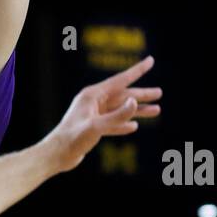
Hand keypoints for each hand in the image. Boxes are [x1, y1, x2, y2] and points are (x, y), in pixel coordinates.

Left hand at [43, 56, 161, 171]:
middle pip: (123, 95)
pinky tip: (134, 126)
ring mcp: (93, 115)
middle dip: (142, 94)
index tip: (151, 60)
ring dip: (137, 110)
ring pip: (120, 110)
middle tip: (159, 93)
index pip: (120, 80)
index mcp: (92, 95)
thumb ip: (117, 115)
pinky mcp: (93, 128)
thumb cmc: (73, 138)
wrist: (56, 155)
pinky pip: (113, 123)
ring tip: (156, 110)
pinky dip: (124, 124)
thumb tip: (135, 101)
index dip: (137, 70)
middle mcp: (93, 102)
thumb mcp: (97, 126)